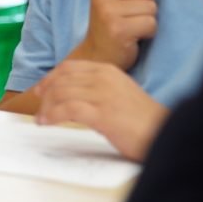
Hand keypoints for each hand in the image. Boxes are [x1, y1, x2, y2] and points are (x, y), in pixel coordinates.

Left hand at [35, 60, 166, 160]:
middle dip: (45, 94)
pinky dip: (52, 115)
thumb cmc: (142, 120)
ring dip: (46, 107)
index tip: (40, 89)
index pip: (69, 67)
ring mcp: (103, 95)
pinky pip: (67, 109)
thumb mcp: (119, 93)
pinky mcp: (102, 114)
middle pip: (62, 80)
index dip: (50, 78)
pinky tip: (47, 122)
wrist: (164, 133)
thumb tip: (71, 94)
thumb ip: (98, 88)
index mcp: (108, 71)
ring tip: (41, 119)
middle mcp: (104, 78)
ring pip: (61, 93)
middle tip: (38, 107)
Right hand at [75, 0, 155, 69]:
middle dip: (146, 2)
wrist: (97, 52)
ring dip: (147, 18)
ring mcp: (108, 11)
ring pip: (151, 6)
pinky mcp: (119, 29)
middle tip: (129, 13)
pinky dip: (147, 32)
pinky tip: (133, 35)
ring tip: (131, 24)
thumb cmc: (108, 21)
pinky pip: (151, 23)